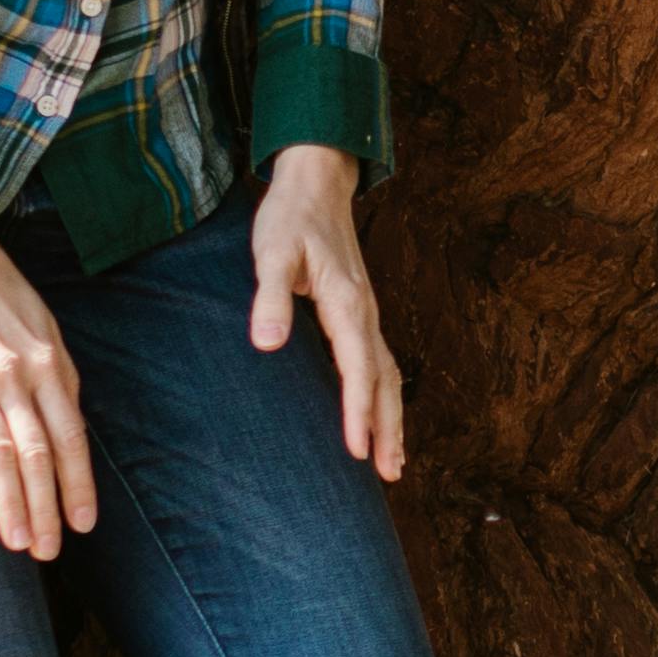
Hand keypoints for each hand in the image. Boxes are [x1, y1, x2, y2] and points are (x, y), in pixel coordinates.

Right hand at [0, 189, 92, 555]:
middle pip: (37, 454)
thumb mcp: (42, 322)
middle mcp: (15, 373)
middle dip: (47, 507)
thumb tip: (72, 421)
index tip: (84, 524)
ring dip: (8, 503)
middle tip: (49, 551)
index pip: (70, 436)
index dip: (78, 484)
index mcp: (48, 361)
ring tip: (17, 544)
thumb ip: (58, 373)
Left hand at [249, 144, 408, 481]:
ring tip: (392, 463)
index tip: (357, 452)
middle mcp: (365, 313)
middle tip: (390, 473)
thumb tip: (265, 343)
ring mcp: (366, 314)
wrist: (316, 182)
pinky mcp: (359, 313)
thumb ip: (269, 297)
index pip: (359, 368)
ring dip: (391, 418)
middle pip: (385, 380)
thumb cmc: (290, 218)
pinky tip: (377, 417)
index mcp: (346, 303)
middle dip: (388, 428)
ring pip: (388, 375)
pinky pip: (378, 363)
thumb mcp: (271, 252)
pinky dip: (383, 397)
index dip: (358, 411)